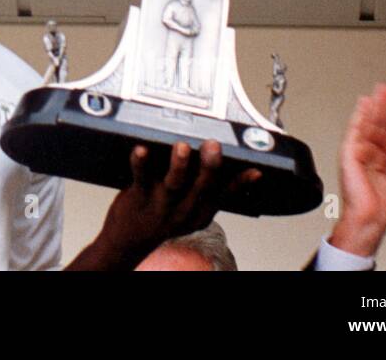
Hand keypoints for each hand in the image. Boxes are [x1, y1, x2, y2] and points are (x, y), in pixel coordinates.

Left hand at [66, 140, 259, 270]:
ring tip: (182, 146)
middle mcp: (184, 211)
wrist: (129, 239)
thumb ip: (203, 188)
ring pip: (173, 184)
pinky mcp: (138, 197)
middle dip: (210, 167)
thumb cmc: (163, 215)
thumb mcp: (190, 210)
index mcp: (200, 213)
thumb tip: (222, 157)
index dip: (240, 184)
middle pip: (200, 188)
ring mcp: (161, 205)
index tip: (256, 170)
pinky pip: (140, 178)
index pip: (224, 196)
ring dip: (179, 165)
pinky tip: (141, 149)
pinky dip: (140, 163)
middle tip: (215, 145)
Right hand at [329, 84, 385, 256]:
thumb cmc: (380, 211)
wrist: (370, 222)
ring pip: (369, 124)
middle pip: (380, 125)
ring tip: (383, 88)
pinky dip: (360, 116)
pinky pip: (355, 130)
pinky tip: (365, 102)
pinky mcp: (349, 154)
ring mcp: (358, 152)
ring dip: (376, 105)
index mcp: (380, 161)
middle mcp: (368, 153)